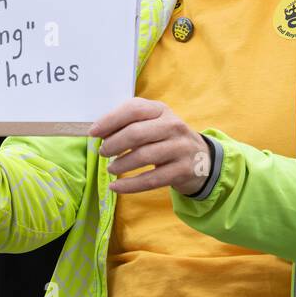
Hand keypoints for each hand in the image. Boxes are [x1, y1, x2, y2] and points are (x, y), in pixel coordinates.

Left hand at [90, 98, 209, 195]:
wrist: (202, 159)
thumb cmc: (167, 139)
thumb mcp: (154, 123)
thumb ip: (129, 123)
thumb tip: (98, 132)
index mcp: (162, 110)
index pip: (134, 109)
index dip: (110, 120)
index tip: (93, 133)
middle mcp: (174, 126)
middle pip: (137, 133)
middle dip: (113, 144)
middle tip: (103, 152)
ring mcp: (180, 148)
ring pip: (143, 156)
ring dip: (120, 164)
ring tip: (110, 168)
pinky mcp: (183, 169)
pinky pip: (151, 179)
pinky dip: (129, 185)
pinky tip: (116, 187)